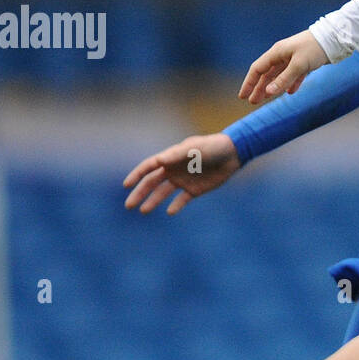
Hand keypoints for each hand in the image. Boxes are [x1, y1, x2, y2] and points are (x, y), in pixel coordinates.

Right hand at [123, 133, 240, 215]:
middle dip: (140, 193)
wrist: (232, 154)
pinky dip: (175, 206)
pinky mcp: (195, 190)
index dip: (136, 175)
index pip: (148, 167)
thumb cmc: (212, 147)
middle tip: (129, 206)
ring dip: (153, 202)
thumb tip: (158, 161)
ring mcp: (183, 181)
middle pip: (152, 183)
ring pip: (163, 194)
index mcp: (170, 159)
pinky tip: (170, 212)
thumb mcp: (194, 149)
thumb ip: (176, 155)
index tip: (126, 185)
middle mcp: (173, 170)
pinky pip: (181, 200)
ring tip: (143, 211)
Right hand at [240, 30, 326, 104]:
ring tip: (265, 99)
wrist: (334, 39)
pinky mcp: (304, 62)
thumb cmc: (314, 48)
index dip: (249, 83)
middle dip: (258, 88)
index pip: (257, 69)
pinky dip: (291, 84)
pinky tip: (291, 92)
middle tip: (252, 102)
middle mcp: (282, 55)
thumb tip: (268, 92)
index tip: (243, 96)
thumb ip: (284, 79)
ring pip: (279, 75)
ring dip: (272, 87)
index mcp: (277, 53)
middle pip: (266, 73)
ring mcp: (293, 58)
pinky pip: (294, 75)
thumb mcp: (299, 65)